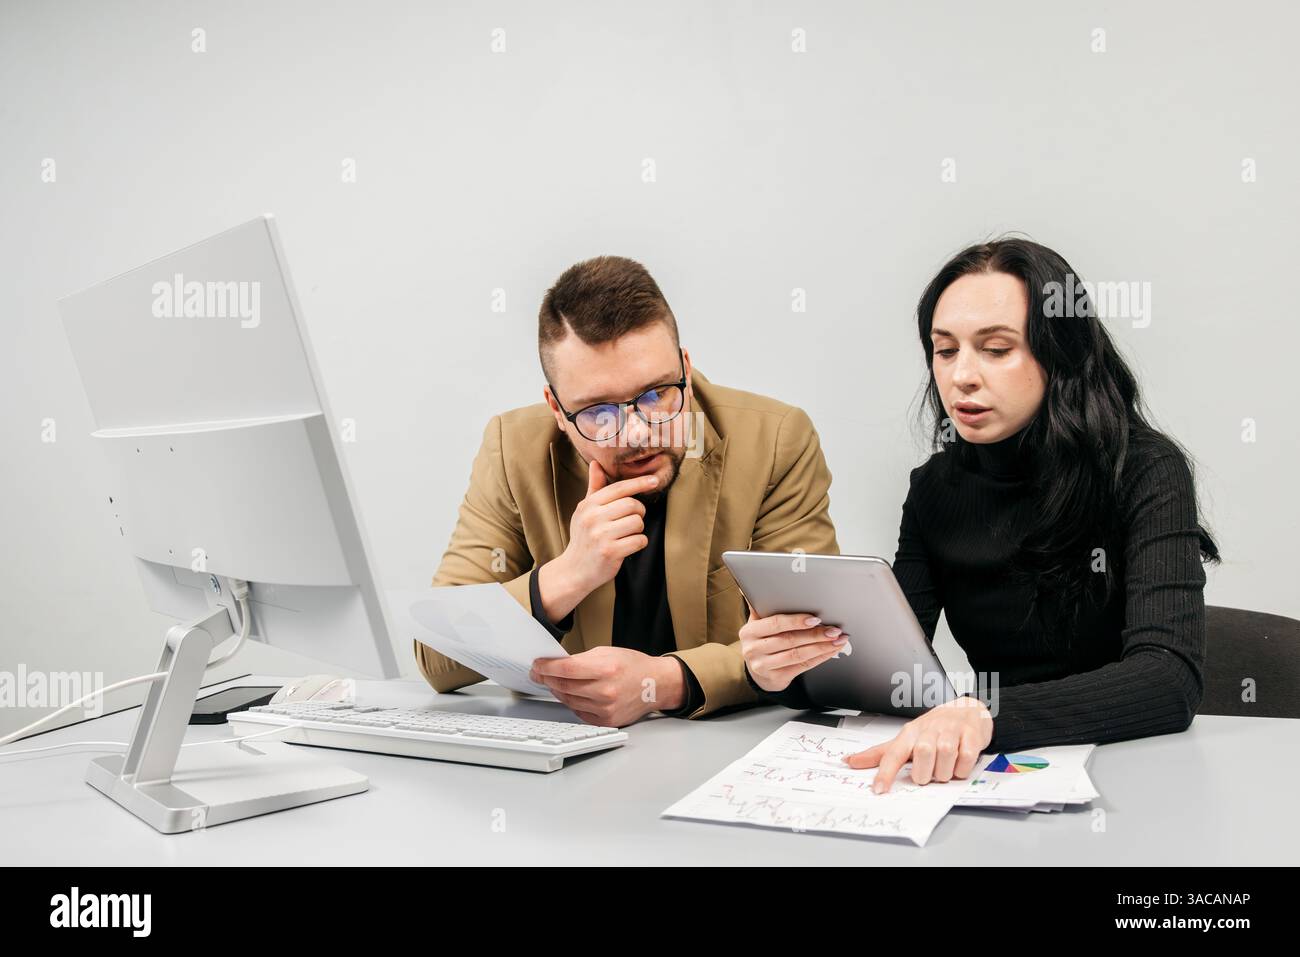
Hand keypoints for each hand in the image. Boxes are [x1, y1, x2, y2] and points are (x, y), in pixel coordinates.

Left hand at [530, 646, 682, 725]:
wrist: (656, 685)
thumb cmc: (633, 666)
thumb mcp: (607, 652)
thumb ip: (581, 659)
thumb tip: (555, 665)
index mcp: (606, 669)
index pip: (566, 669)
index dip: (546, 667)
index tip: (537, 665)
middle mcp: (606, 691)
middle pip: (563, 686)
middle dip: (547, 678)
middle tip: (539, 674)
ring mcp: (606, 708)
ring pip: (568, 700)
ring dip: (557, 690)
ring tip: (553, 682)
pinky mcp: (606, 721)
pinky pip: (578, 712)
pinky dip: (571, 702)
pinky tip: (570, 693)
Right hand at [536, 460, 657, 620]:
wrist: (574, 570)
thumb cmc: (583, 537)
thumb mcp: (584, 511)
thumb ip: (594, 488)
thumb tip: (596, 464)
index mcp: (588, 505)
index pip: (619, 488)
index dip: (639, 483)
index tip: (655, 481)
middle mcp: (593, 518)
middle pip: (632, 505)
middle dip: (639, 512)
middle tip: (633, 519)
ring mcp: (601, 535)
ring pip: (637, 522)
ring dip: (638, 529)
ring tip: (627, 534)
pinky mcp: (611, 552)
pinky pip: (639, 540)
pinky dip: (639, 543)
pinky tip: (628, 546)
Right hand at [738, 609, 847, 691]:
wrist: (759, 672)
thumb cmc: (762, 641)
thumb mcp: (757, 625)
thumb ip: (762, 607)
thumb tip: (755, 587)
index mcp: (749, 631)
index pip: (775, 623)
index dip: (796, 621)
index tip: (815, 618)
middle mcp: (753, 649)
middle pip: (789, 640)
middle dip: (815, 634)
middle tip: (834, 630)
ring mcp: (763, 665)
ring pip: (797, 654)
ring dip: (821, 647)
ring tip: (837, 640)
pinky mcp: (776, 678)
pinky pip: (803, 666)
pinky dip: (820, 658)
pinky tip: (831, 651)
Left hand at [843, 697, 992, 792]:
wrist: (967, 710)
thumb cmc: (933, 729)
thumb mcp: (906, 739)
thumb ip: (881, 754)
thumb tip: (850, 761)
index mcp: (909, 733)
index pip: (893, 753)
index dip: (885, 772)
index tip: (879, 790)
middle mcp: (929, 729)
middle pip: (923, 753)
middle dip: (925, 773)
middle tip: (927, 775)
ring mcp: (951, 730)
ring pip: (945, 754)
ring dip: (945, 772)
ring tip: (944, 771)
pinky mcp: (971, 734)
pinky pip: (967, 756)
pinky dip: (962, 768)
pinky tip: (959, 765)